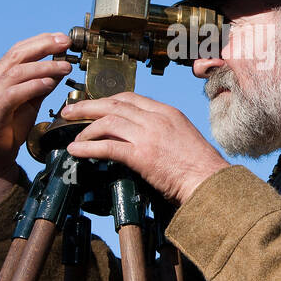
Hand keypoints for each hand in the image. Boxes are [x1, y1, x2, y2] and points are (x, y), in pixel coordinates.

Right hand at [0, 32, 72, 208]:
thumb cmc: (7, 132)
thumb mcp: (28, 104)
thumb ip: (40, 86)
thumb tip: (58, 69)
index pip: (18, 51)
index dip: (40, 42)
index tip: (61, 39)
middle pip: (17, 55)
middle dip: (43, 46)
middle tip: (65, 43)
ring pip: (17, 72)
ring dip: (44, 66)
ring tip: (65, 66)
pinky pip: (13, 93)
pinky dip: (32, 86)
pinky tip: (49, 83)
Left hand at [61, 92, 229, 204]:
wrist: (210, 182)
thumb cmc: (200, 167)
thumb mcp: (182, 138)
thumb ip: (162, 131)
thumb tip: (141, 137)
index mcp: (167, 112)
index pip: (130, 98)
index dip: (107, 100)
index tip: (93, 105)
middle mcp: (156, 118)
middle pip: (114, 104)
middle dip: (88, 106)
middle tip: (70, 111)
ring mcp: (149, 135)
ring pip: (107, 122)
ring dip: (86, 128)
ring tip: (74, 136)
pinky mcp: (142, 155)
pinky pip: (107, 147)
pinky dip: (88, 147)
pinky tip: (76, 150)